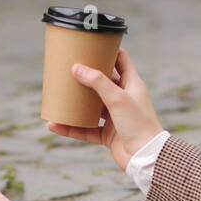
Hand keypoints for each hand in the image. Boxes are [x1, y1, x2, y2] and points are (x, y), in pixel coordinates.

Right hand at [46, 48, 164, 170]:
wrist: (146, 157)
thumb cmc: (138, 124)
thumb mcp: (118, 98)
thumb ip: (98, 82)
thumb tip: (76, 67)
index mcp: (132, 84)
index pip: (121, 60)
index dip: (109, 50)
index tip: (92, 43)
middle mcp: (123, 99)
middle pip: (102, 82)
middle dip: (85, 76)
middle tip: (67, 67)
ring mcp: (115, 117)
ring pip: (91, 107)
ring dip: (75, 102)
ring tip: (58, 94)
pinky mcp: (107, 135)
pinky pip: (85, 130)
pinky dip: (71, 128)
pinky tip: (55, 125)